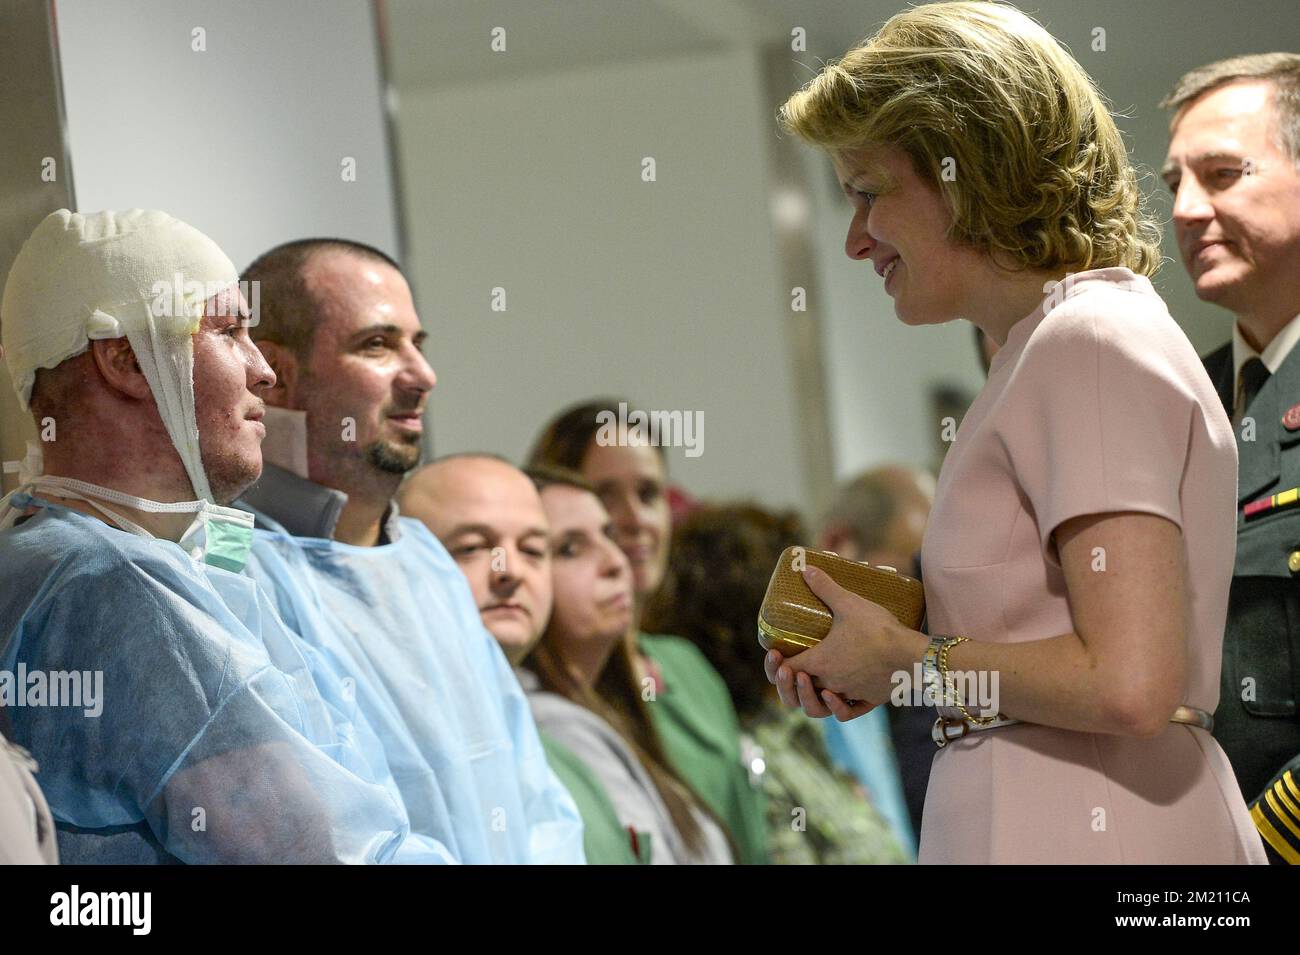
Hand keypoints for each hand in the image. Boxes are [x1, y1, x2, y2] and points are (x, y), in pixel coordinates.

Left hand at [763, 565, 924, 719]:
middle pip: (799, 692)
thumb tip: (806, 569)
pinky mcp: (869, 701)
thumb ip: (825, 587)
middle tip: (789, 668)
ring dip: (810, 696)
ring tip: (810, 681)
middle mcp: (830, 684)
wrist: (913, 654)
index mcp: (819, 662)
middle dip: (789, 682)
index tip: (776, 653)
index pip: (785, 670)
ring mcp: (849, 694)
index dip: (775, 664)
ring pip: (820, 706)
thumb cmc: (878, 629)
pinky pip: (846, 713)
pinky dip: (837, 707)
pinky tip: (836, 696)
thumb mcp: (848, 603)